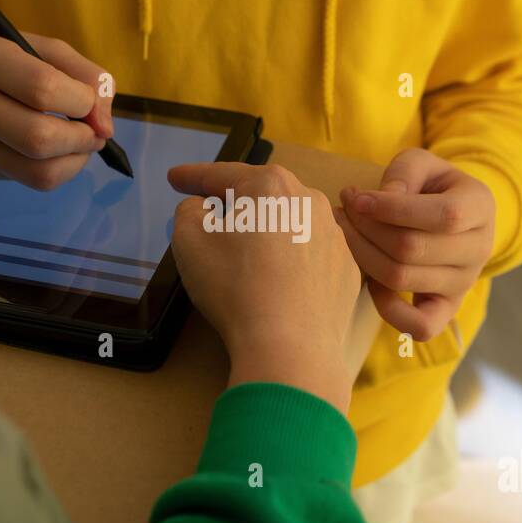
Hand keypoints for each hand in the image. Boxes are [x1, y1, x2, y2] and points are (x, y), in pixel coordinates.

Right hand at [0, 26, 114, 189]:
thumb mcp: (34, 45)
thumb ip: (83, 73)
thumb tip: (106, 124)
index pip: (42, 89)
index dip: (82, 101)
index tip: (90, 102)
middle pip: (40, 138)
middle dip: (82, 139)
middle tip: (92, 130)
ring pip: (37, 172)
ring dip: (75, 161)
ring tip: (80, 143)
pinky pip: (28, 181)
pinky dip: (58, 171)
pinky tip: (58, 153)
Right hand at [169, 162, 360, 413]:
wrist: (291, 347)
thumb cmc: (235, 287)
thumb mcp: (190, 240)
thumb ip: (190, 210)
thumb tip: (205, 210)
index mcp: (271, 185)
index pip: (222, 175)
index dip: (192, 176)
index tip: (174, 178)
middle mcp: (310, 201)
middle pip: (262, 196)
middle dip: (235, 204)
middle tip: (211, 218)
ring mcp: (335, 237)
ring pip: (290, 224)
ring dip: (267, 232)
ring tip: (247, 257)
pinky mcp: (347, 271)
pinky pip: (311, 257)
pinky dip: (292, 262)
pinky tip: (279, 284)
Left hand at [336, 148, 493, 342]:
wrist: (451, 216)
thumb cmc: (430, 186)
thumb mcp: (422, 163)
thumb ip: (404, 172)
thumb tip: (382, 199)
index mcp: (480, 207)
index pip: (443, 216)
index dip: (392, 209)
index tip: (356, 198)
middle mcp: (479, 249)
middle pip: (411, 249)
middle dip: (366, 229)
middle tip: (341, 211)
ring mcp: (464, 283)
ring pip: (401, 278)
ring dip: (362, 255)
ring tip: (344, 232)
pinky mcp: (447, 308)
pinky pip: (420, 326)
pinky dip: (387, 308)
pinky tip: (370, 279)